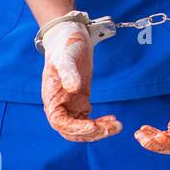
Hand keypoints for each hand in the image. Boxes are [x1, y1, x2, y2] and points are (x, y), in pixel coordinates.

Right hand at [40, 19, 122, 141]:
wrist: (71, 36)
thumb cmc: (65, 46)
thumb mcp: (66, 57)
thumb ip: (68, 73)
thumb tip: (72, 89)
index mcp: (51, 98)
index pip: (59, 122)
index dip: (75, 128)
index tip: (93, 126)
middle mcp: (59, 105)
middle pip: (72, 131)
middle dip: (91, 133)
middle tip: (112, 128)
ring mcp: (70, 105)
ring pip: (82, 128)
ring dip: (98, 131)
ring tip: (117, 125)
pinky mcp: (80, 101)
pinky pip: (89, 120)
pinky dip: (100, 123)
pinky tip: (113, 120)